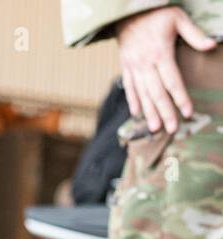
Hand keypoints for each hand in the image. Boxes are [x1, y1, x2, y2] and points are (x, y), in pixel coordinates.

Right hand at [116, 6, 216, 133]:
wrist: (127, 11)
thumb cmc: (156, 14)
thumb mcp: (178, 18)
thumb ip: (194, 34)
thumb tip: (212, 46)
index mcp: (160, 53)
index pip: (172, 81)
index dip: (180, 98)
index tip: (188, 112)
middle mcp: (145, 63)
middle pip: (156, 92)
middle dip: (165, 112)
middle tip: (172, 129)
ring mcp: (133, 66)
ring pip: (142, 93)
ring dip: (149, 112)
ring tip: (155, 128)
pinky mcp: (125, 66)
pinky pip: (128, 87)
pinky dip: (133, 101)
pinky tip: (137, 113)